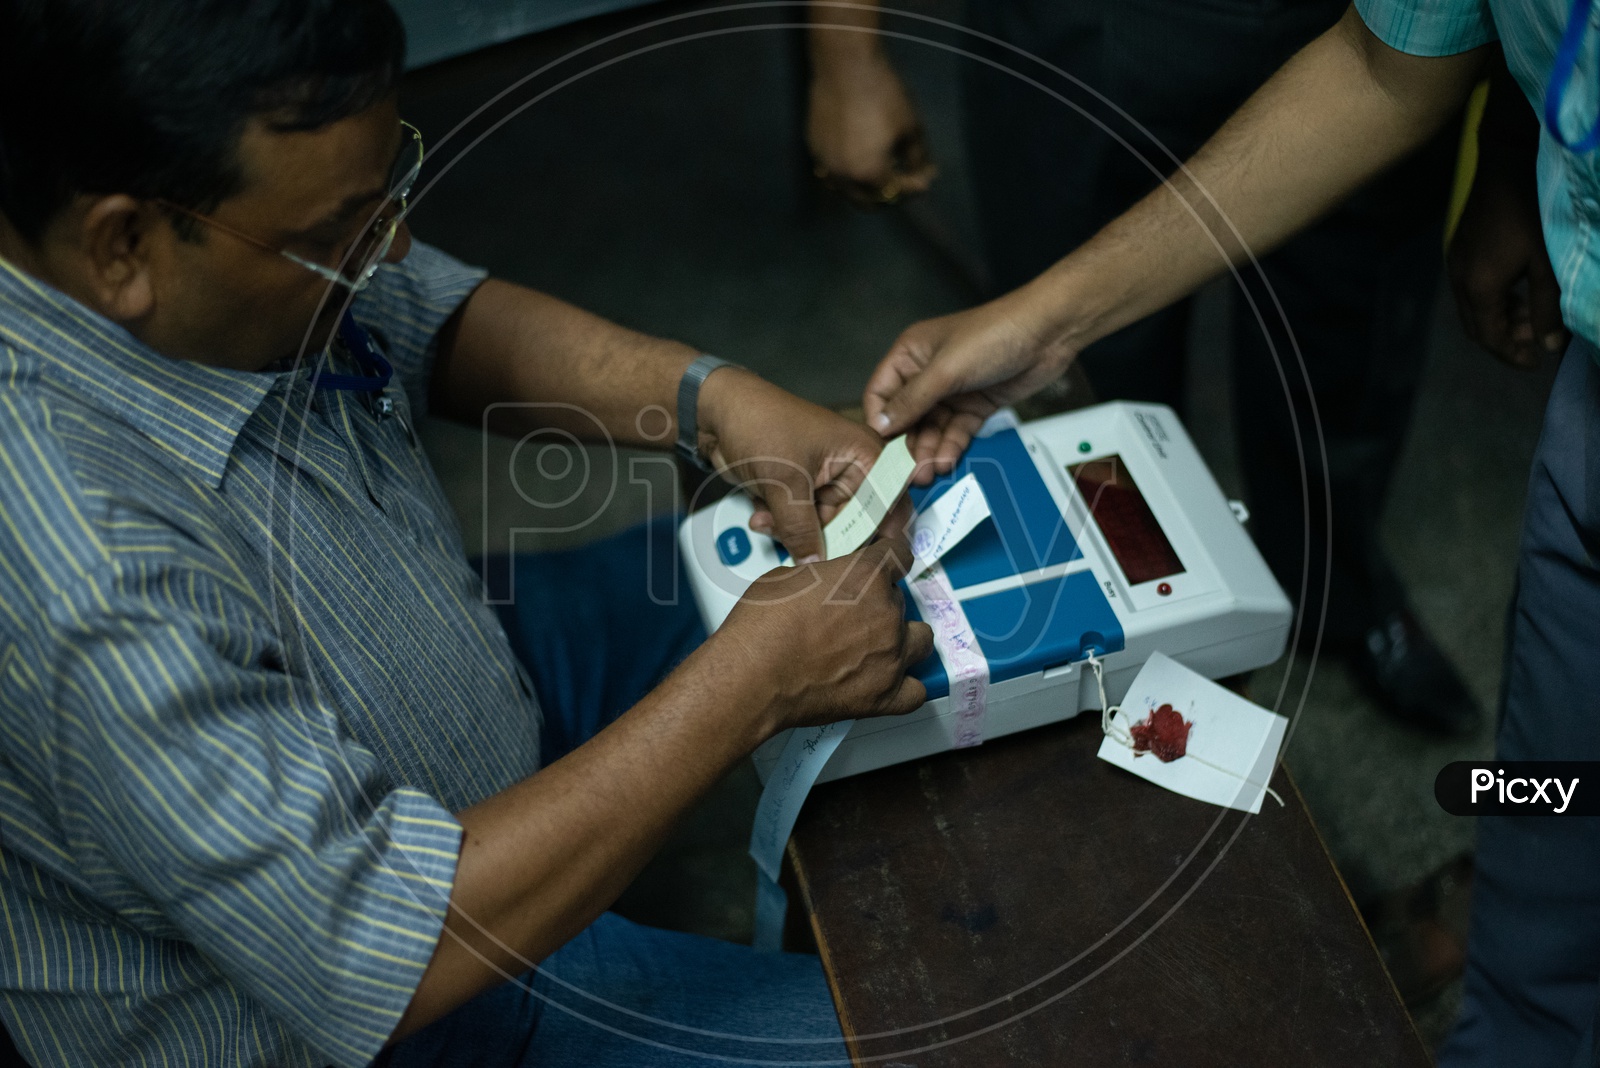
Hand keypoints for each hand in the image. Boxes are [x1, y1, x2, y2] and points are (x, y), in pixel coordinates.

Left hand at [698, 369, 893, 561]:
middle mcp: (850, 468)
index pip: (887, 503)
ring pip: (821, 527)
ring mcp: (823, 480)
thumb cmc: (759, 422)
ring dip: (791, 530)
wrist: (716, 412)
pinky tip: (760, 513)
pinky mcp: (800, 490)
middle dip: (819, 535)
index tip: (863, 560)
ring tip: (768, 518)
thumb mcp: (785, 480)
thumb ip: (801, 528)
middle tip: (796, 541)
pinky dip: (779, 523)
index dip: (878, 533)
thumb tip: (815, 564)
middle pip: (853, 523)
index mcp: (864, 454)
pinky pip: (799, 522)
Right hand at [719, 536, 933, 731]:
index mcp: (866, 576)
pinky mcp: (884, 696)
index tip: (886, 566)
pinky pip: (916, 692)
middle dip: (882, 606)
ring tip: (880, 646)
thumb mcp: (788, 577)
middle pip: (903, 601)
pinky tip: (890, 683)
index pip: (899, 555)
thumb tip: (823, 585)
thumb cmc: (762, 627)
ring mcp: (890, 657)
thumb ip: (821, 577)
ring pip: (922, 641)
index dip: (890, 560)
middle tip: (855, 616)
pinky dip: (906, 687)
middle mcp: (886, 614)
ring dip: (905, 640)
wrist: (753, 674)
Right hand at [807, 49, 935, 205]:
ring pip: (844, 188)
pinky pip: (831, 169)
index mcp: (869, 174)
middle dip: (885, 195)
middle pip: (865, 201)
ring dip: (862, 185)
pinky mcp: (813, 147)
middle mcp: (842, 176)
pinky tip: (857, 154)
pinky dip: (847, 169)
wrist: (845, 65)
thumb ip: (917, 159)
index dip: (913, 187)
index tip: (925, 178)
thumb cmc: (884, 95)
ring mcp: (823, 162)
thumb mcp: (910, 128)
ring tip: (877, 171)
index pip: (894, 194)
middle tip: (900, 181)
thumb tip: (923, 175)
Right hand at [863, 288, 1073, 483]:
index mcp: (910, 354)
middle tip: (908, 472)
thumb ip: (912, 400)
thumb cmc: (995, 333)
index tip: (881, 450)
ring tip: (928, 472)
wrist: (1048, 334)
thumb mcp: (946, 369)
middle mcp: (928, 373)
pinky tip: (948, 460)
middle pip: (907, 418)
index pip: (881, 393)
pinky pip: (957, 431)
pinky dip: (952, 446)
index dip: (880, 422)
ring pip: (932, 429)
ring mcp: (953, 390)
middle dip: (907, 445)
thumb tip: (881, 424)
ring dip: (929, 451)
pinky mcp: (975, 405)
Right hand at [1447, 159, 1565, 368]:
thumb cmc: (1534, 211)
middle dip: (1505, 339)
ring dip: (1500, 318)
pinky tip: (1516, 289)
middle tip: (1537, 339)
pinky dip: (1492, 299)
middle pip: (1476, 327)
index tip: (1537, 362)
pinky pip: (1469, 288)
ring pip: (1472, 308)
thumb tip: (1549, 346)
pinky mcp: (1459, 248)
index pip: (1490, 337)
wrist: (1508, 160)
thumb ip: (1548, 308)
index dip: (1512, 355)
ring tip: (1532, 314)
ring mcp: (1455, 262)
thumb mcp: (1548, 264)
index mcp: (1479, 287)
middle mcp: (1459, 279)